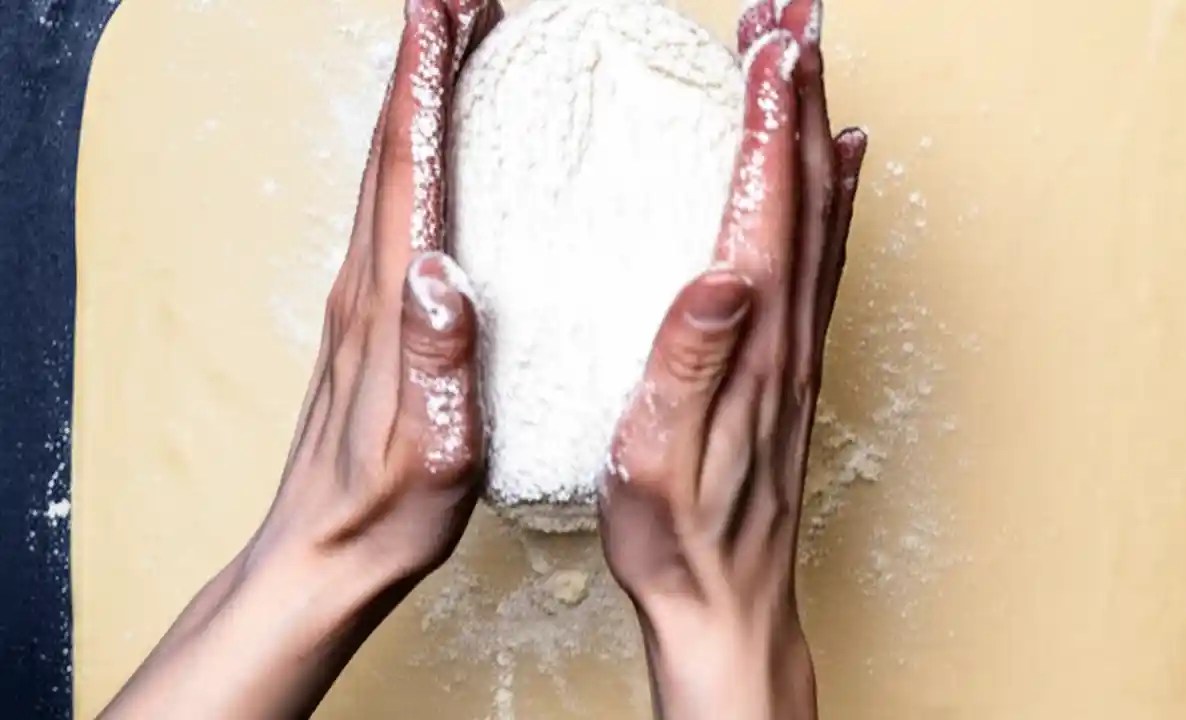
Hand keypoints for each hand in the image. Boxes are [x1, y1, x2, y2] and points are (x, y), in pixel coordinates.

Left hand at [102, 1, 500, 716]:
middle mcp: (368, 285)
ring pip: (387, 171)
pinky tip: (438, 150)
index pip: (406, 170)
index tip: (447, 8)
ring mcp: (365, 297)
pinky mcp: (372, 316)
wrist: (323, 552)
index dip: (425, 82)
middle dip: (421, 61)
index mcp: (388, 305)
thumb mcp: (433, 451)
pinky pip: (392, 209)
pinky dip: (412, 154)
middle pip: (390, 148)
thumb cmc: (387, 510)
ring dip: (414, 98)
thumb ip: (438, 363)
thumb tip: (444, 270)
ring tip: (452, 46)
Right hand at [598, 2, 867, 718]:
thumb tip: (719, 272)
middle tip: (790, 9)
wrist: (727, 601)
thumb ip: (687, 361)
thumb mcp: (657, 457)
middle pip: (804, 185)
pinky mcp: (790, 359)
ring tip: (805, 54)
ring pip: (819, 209)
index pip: (762, 202)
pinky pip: (822, 256)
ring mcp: (794, 342)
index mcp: (746, 338)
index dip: (768, 114)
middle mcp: (783, 328)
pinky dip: (831, 193)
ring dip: (815, 124)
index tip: (767, 38)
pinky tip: (832, 163)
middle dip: (800, 89)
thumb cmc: (679, 536)